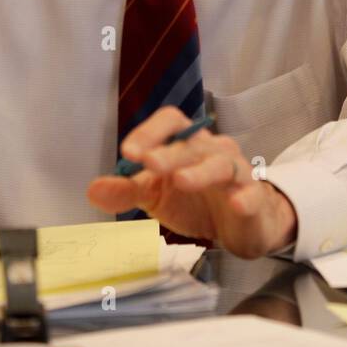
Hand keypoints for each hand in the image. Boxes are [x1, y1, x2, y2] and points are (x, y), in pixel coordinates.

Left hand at [87, 107, 297, 258]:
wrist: (241, 225)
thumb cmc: (195, 201)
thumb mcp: (155, 196)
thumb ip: (127, 191)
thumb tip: (92, 190)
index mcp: (186, 143)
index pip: (171, 121)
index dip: (150, 131)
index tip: (128, 152)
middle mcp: (213, 150)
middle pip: (192, 144)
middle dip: (170, 154)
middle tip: (150, 164)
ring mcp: (237, 173)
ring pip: (222, 164)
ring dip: (202, 172)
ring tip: (182, 181)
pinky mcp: (254, 199)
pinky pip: (252, 194)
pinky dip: (245, 197)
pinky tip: (236, 204)